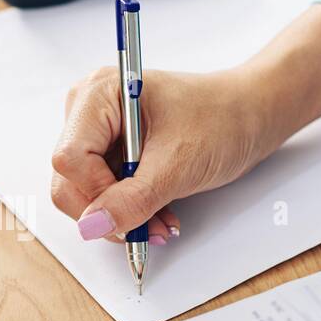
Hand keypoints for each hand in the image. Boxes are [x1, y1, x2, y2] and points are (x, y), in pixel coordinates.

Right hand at [50, 4, 320, 241]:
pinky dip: (127, 210)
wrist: (251, 115)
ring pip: (83, 193)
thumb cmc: (224, 119)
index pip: (69, 158)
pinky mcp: (110, 152)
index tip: (131, 208)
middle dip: (108, 211)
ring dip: (120, 216)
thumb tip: (92, 225)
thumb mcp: (179, 165)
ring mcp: (98, 132)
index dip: (96, 192)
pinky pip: (101, 193)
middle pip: (68, 179)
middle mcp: (89, 110)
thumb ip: (132, 199)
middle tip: (147, 225)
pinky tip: (156, 214)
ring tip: (159, 222)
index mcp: (99, 94)